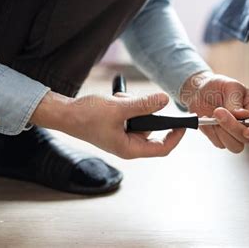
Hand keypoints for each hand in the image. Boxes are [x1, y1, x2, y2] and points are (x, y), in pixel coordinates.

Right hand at [30, 91, 184, 158]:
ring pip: (141, 118)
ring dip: (133, 106)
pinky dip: (126, 105)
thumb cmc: (87, 116)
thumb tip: (164, 100)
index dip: (175, 137)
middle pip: (151, 130)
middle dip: (145, 112)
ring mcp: (122, 135)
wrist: (65, 114)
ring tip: (117, 102)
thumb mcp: (119, 108)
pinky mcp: (118, 126)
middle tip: (133, 102)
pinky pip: (131, 114)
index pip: (162, 148)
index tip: (183, 123)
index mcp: (130, 148)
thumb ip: (143, 105)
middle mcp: (128, 144)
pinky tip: (113, 101)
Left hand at [180, 72, 248, 152]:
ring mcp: (233, 133)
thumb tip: (243, 115)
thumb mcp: (230, 87)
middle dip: (231, 127)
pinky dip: (210, 132)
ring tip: (213, 114)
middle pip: (246, 139)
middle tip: (219, 111)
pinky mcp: (220, 137)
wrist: (201, 90)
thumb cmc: (219, 86)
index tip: (247, 131)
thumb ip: (236, 101)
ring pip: (233, 145)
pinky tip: (207, 119)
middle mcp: (246, 125)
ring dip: (221, 132)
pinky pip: (218, 143)